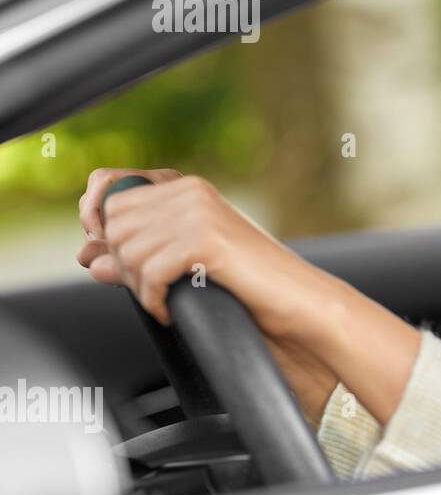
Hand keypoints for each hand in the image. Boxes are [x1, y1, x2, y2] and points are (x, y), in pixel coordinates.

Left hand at [75, 168, 421, 424]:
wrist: (299, 301)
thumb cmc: (249, 284)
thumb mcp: (184, 262)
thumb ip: (137, 254)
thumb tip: (87, 257)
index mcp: (187, 187)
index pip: (110, 184)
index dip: (94, 216)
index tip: (100, 249)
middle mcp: (190, 192)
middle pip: (113, 221)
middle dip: (121, 261)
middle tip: (150, 288)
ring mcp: (198, 213)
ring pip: (127, 250)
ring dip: (139, 286)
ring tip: (166, 300)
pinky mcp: (205, 241)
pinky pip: (150, 273)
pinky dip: (154, 300)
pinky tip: (172, 310)